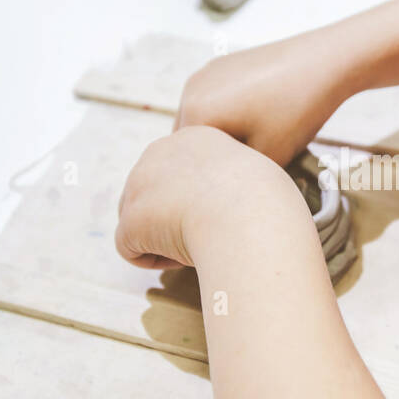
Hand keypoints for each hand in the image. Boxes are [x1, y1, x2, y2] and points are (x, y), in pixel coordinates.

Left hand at [114, 126, 290, 269]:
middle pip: (153, 194)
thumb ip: (233, 181)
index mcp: (193, 138)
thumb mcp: (258, 176)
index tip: (224, 215)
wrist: (253, 217)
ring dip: (165, 238)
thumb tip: (226, 203)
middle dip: (173, 219)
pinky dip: (155, 260)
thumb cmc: (268, 203)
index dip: (199, 200)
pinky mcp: (130, 218)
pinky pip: (131, 249)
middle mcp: (158, 152)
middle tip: (212, 233)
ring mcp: (138, 183)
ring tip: (202, 243)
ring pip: (141, 221)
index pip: (180, 173)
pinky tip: (185, 257)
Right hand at [174, 41, 346, 167]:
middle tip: (247, 168)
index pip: (187, 164)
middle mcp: (190, 90)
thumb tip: (220, 187)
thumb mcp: (266, 159)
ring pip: (202, 121)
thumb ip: (234, 177)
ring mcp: (205, 73)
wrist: (324, 62)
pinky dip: (227, 116)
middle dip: (213, 157)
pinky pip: (214, 101)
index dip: (213, 180)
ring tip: (256, 141)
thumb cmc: (297, 113)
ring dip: (220, 137)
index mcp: (194, 114)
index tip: (240, 184)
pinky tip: (259, 118)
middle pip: (191, 142)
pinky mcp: (222, 65)